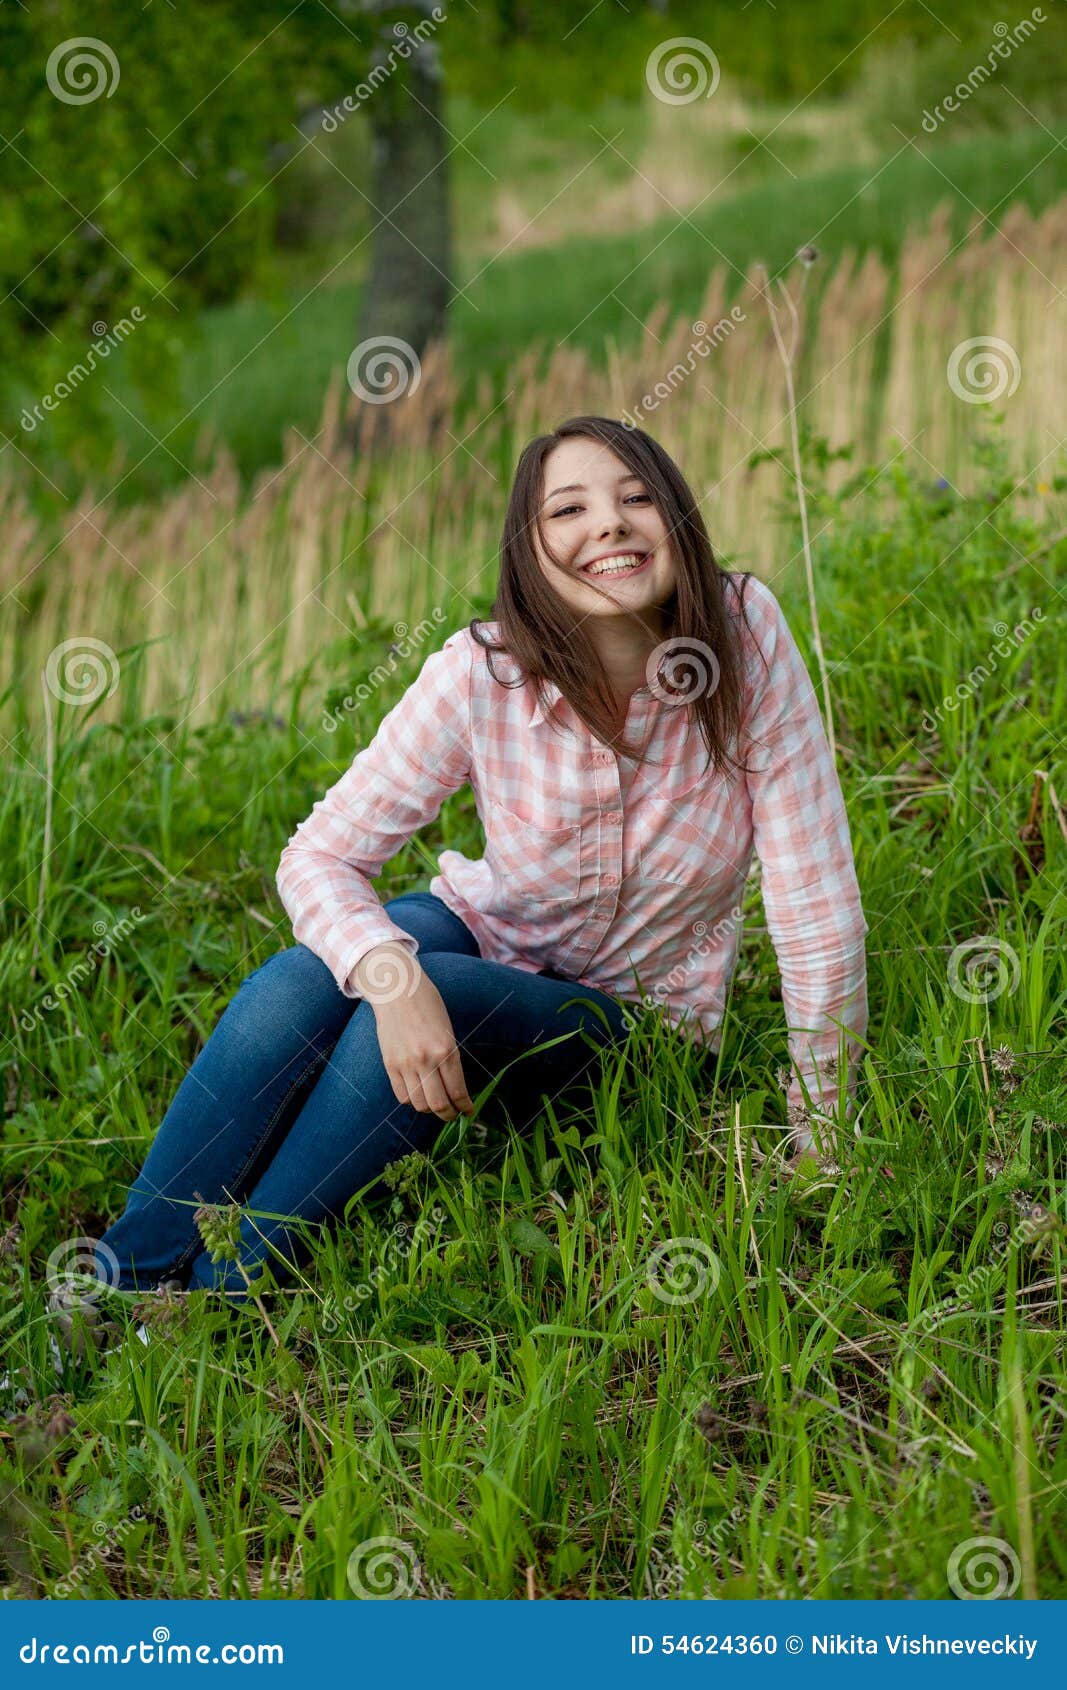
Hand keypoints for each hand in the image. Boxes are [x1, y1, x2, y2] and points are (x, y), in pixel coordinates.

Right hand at [352, 945, 473, 1120]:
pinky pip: (402, 1095)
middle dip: (450, 1115)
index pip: (458, 1091)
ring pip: (419, 1104)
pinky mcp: (389, 1064)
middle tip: (454, 1114)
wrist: (397, 989)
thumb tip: (455, 1088)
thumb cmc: (427, 1004)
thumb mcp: (447, 1030)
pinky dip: (413, 1100)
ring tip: (437, 1106)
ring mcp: (405, 1063)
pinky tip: (419, 1095)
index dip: (465, 1107)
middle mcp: (425, 1059)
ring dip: (431, 1110)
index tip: (469, 1111)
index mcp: (446, 1049)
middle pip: (438, 1104)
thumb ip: (450, 1057)